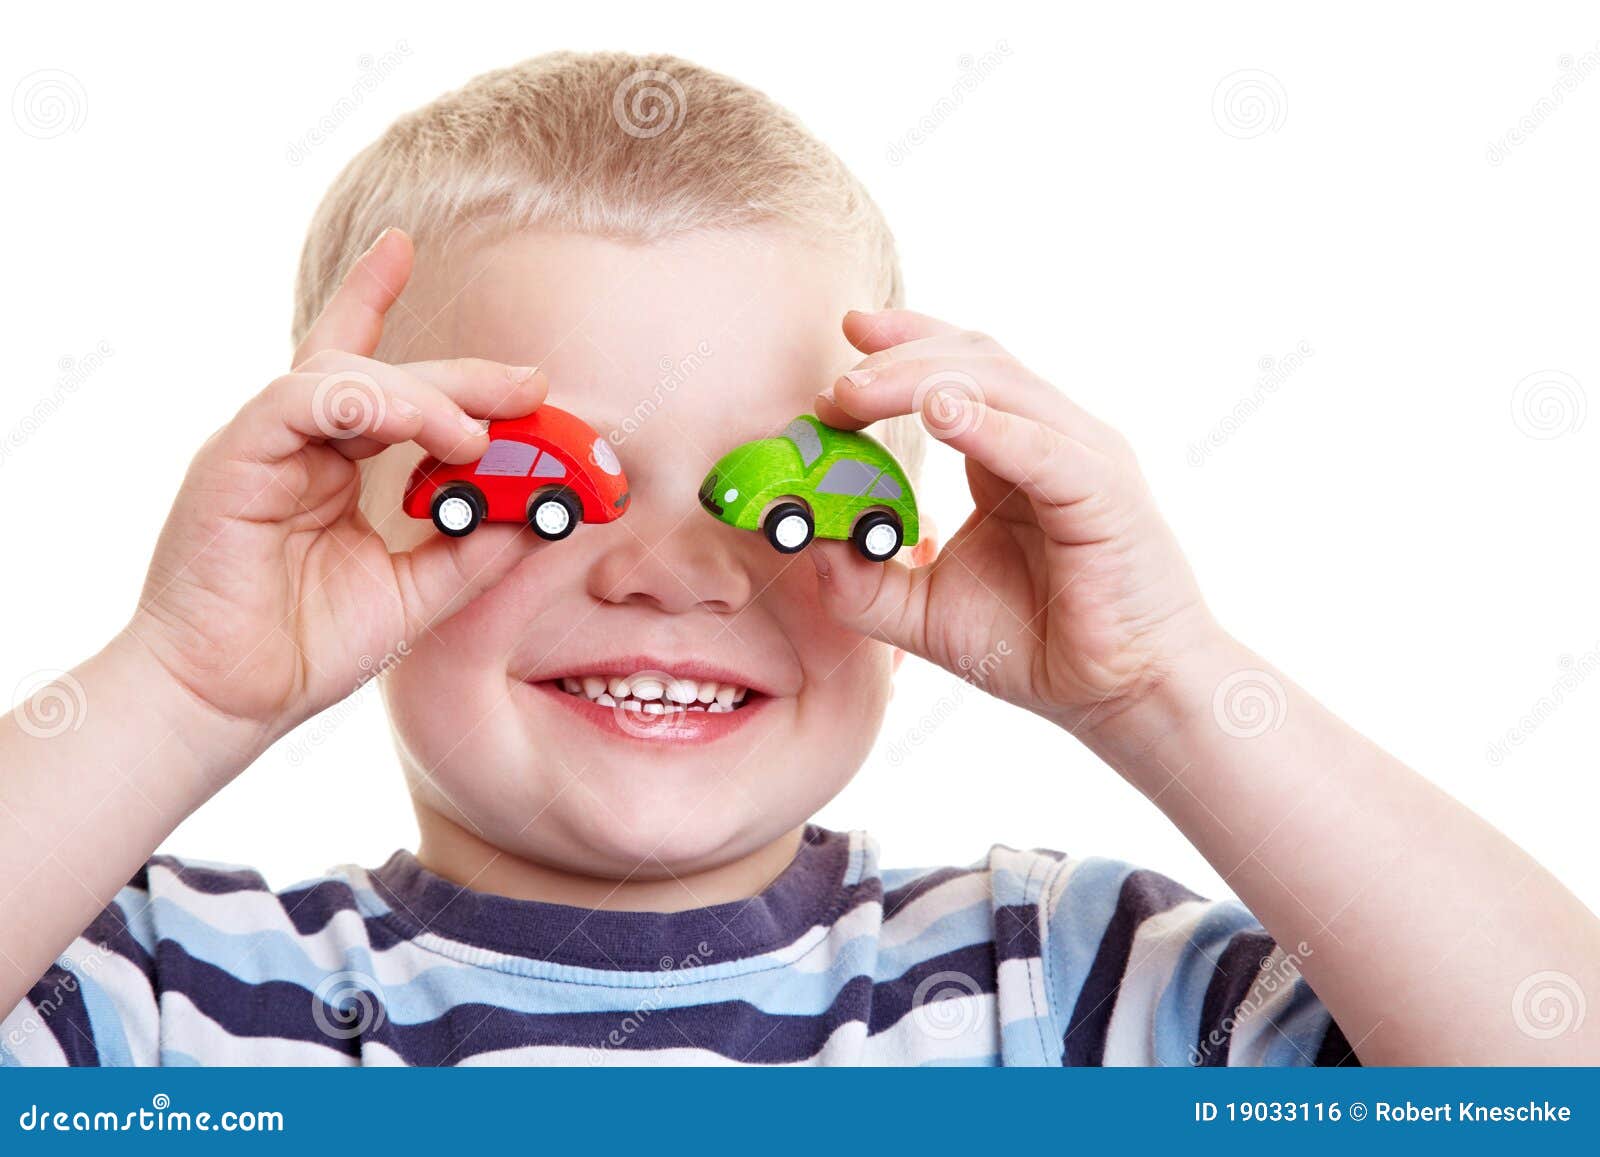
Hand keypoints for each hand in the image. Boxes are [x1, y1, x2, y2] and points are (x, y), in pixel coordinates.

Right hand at [126, 229, 544, 749]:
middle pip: (380, 371)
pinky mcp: (234, 458)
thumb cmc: (304, 647)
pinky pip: (300, 399)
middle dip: (462, 373)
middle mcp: (295, 442)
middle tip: (532, 384)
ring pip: (346, 374)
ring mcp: (262, 445)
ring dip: (427, 396)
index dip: (371, 298)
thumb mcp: (417, 592)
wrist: (227, 702)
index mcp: (328, 462)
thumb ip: (475, 548)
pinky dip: (369, 403)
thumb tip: (545, 512)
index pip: (359, 368)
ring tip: (481, 435)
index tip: (404, 249)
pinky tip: (429, 429)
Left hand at [812, 309, 1217, 732]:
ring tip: (858, 393)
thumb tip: (803, 542)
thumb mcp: (925, 613)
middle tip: (834, 388)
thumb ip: (862, 581)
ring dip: (921, 381)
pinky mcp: (1106, 497)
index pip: (959, 368)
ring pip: (1002, 387)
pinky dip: (990, 426)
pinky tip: (939, 414)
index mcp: (1014, 452)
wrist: (1122, 696)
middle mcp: (1053, 439)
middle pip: (974, 361)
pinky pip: (1044, 449)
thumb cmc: (1039, 646)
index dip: (903, 342)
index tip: (847, 336)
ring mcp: (1085, 459)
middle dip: (896, 360)